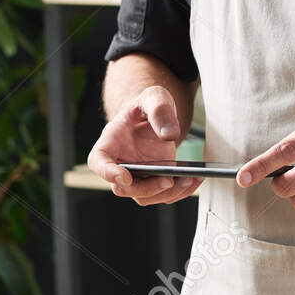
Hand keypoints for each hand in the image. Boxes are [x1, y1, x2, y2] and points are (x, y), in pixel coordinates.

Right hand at [86, 85, 201, 206]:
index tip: (125, 176)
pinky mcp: (153, 182)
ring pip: (144, 197)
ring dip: (166, 194)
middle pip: (123, 188)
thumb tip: (169, 135)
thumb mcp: (153, 98)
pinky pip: (163, 195)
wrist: (156, 116)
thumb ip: (159, 110)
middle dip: (146, 188)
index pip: (98, 162)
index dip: (108, 173)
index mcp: (108, 144)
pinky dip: (179, 192)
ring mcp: (136, 177)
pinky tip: (195, 179)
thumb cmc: (147, 106)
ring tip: (190, 179)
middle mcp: (119, 166)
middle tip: (169, 180)